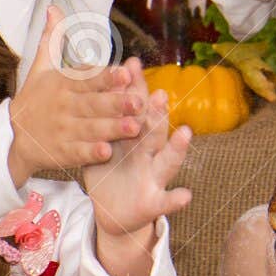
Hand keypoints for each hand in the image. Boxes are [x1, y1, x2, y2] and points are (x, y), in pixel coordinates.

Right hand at [7, 6, 146, 185]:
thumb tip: (53, 9)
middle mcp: (64, 106)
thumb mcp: (40, 68)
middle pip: (93, 104)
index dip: (106, 75)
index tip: (126, 71)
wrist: (10, 135)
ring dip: (112, 128)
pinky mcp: (61, 152)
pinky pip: (78, 152)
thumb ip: (52, 40)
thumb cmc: (34, 99)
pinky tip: (107, 152)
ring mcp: (62, 131)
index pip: (87, 78)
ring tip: (134, 127)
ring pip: (91, 129)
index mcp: (63, 84)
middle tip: (139, 102)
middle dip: (116, 103)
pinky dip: (91, 153)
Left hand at [84, 79, 192, 236]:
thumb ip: (102, 113)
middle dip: (157, 113)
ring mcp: (154, 176)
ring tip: (185, 133)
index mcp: (133, 136)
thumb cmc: (109, 171)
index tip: (131, 64)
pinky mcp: (154, 202)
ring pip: (168, 161)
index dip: (134, 88)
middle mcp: (148, 153)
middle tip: (159, 94)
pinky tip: (185, 196)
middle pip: (153, 130)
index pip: (135, 108)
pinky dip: (176, 200)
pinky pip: (167, 201)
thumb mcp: (103, 141)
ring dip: (177, 148)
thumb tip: (89, 77)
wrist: (114, 211)